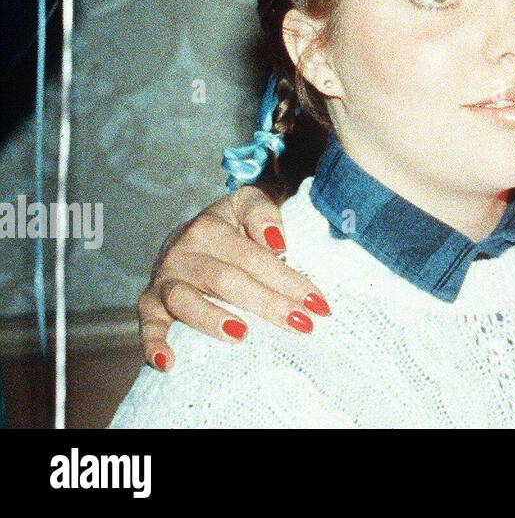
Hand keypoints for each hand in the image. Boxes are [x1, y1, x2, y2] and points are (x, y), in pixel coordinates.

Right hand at [136, 183, 329, 370]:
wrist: (188, 232)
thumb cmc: (228, 224)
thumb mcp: (247, 203)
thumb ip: (263, 213)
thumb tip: (277, 242)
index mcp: (209, 227)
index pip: (254, 257)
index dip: (288, 279)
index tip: (317, 303)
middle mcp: (183, 252)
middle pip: (227, 281)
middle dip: (268, 304)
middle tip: (301, 325)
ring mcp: (164, 280)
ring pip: (185, 301)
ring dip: (212, 320)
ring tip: (241, 335)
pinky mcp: (149, 304)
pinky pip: (147, 326)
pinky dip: (153, 344)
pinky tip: (169, 362)